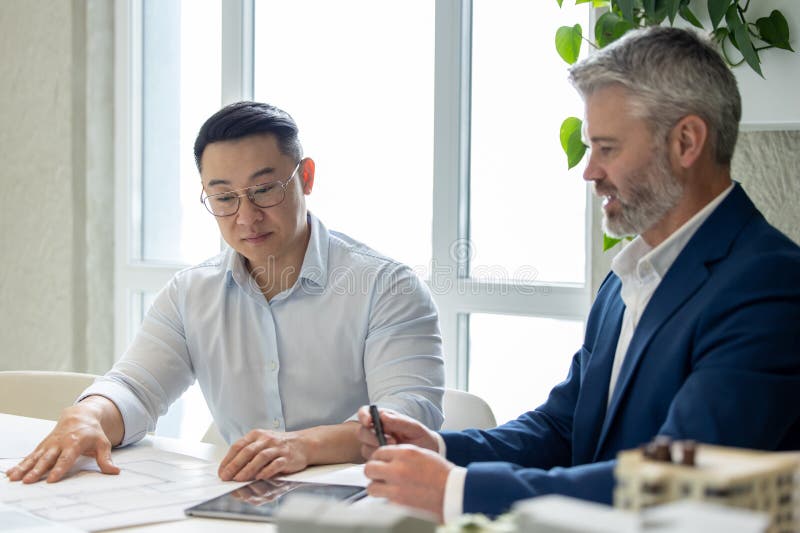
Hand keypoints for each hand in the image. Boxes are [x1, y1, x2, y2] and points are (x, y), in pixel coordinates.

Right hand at [6, 398, 120, 483]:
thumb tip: (114, 471)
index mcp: (74, 443)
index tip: (51, 479)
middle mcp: (59, 444)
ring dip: (24, 468)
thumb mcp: (102, 443)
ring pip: (35, 457)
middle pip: (47, 459)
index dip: (58, 469)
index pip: (66, 458)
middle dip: (37, 470)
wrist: (79, 416)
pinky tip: (11, 472)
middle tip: (28, 481)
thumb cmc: (91, 432)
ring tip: (14, 478)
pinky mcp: (43, 446)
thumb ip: (106, 458)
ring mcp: (49, 445)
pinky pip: (30, 456)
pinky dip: (20, 464)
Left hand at [218, 429, 309, 480]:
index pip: (238, 446)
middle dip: (234, 465)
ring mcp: (277, 448)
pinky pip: (276, 464)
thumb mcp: (261, 442)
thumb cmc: (279, 445)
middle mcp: (266, 439)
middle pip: (247, 451)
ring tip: (239, 479)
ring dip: (248, 469)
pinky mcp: (287, 457)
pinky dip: (267, 470)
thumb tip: (230, 468)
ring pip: (260, 457)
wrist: (303, 443)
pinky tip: (260, 477)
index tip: (221, 472)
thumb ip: (248, 452)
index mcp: (256, 435)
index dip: (228, 459)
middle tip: (226, 477)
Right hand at [356, 406, 438, 459]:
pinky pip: (372, 461)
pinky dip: (381, 460)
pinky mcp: (377, 459)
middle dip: (372, 437)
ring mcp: (374, 446)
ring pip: (365, 448)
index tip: (369, 421)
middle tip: (391, 441)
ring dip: (378, 450)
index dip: (363, 416)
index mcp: (382, 418)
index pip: (365, 413)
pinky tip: (393, 458)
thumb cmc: (420, 436)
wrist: (427, 453)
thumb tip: (383, 416)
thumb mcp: (414, 427)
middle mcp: (375, 431)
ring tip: (397, 450)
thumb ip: (399, 421)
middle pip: (362, 432)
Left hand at [364, 444, 452, 522]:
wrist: (452, 491)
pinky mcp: (398, 502)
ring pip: (371, 486)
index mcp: (405, 454)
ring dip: (376, 485)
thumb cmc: (441, 473)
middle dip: (373, 470)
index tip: (381, 461)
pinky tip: (394, 494)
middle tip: (378, 473)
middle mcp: (398, 469)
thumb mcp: (422, 454)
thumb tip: (388, 456)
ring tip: (384, 486)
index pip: (378, 452)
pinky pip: (383, 498)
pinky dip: (386, 497)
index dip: (378, 457)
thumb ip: (402, 454)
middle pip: (369, 468)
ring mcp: (396, 487)